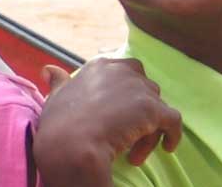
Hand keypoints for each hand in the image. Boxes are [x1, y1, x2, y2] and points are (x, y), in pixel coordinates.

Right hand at [34, 59, 181, 186]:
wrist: (71, 145)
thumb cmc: (59, 126)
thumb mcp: (54, 98)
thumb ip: (58, 83)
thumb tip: (49, 70)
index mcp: (99, 66)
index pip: (124, 73)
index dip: (125, 95)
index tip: (120, 115)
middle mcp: (121, 70)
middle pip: (143, 90)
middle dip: (138, 113)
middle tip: (127, 137)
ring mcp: (138, 87)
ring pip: (155, 109)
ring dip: (148, 131)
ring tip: (134, 154)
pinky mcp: (152, 108)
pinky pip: (173, 121)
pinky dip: (172, 135)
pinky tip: (167, 148)